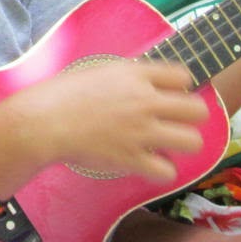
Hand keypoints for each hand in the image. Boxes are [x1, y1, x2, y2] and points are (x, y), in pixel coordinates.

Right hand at [26, 60, 209, 184]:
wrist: (43, 122)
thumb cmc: (63, 93)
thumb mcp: (99, 69)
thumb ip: (128, 74)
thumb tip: (147, 79)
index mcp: (136, 75)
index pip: (183, 76)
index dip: (180, 87)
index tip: (169, 95)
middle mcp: (145, 101)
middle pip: (197, 109)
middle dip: (190, 117)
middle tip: (174, 122)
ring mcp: (141, 132)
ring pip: (192, 142)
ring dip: (182, 144)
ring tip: (167, 144)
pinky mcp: (132, 159)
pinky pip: (167, 171)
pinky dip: (161, 170)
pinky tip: (149, 164)